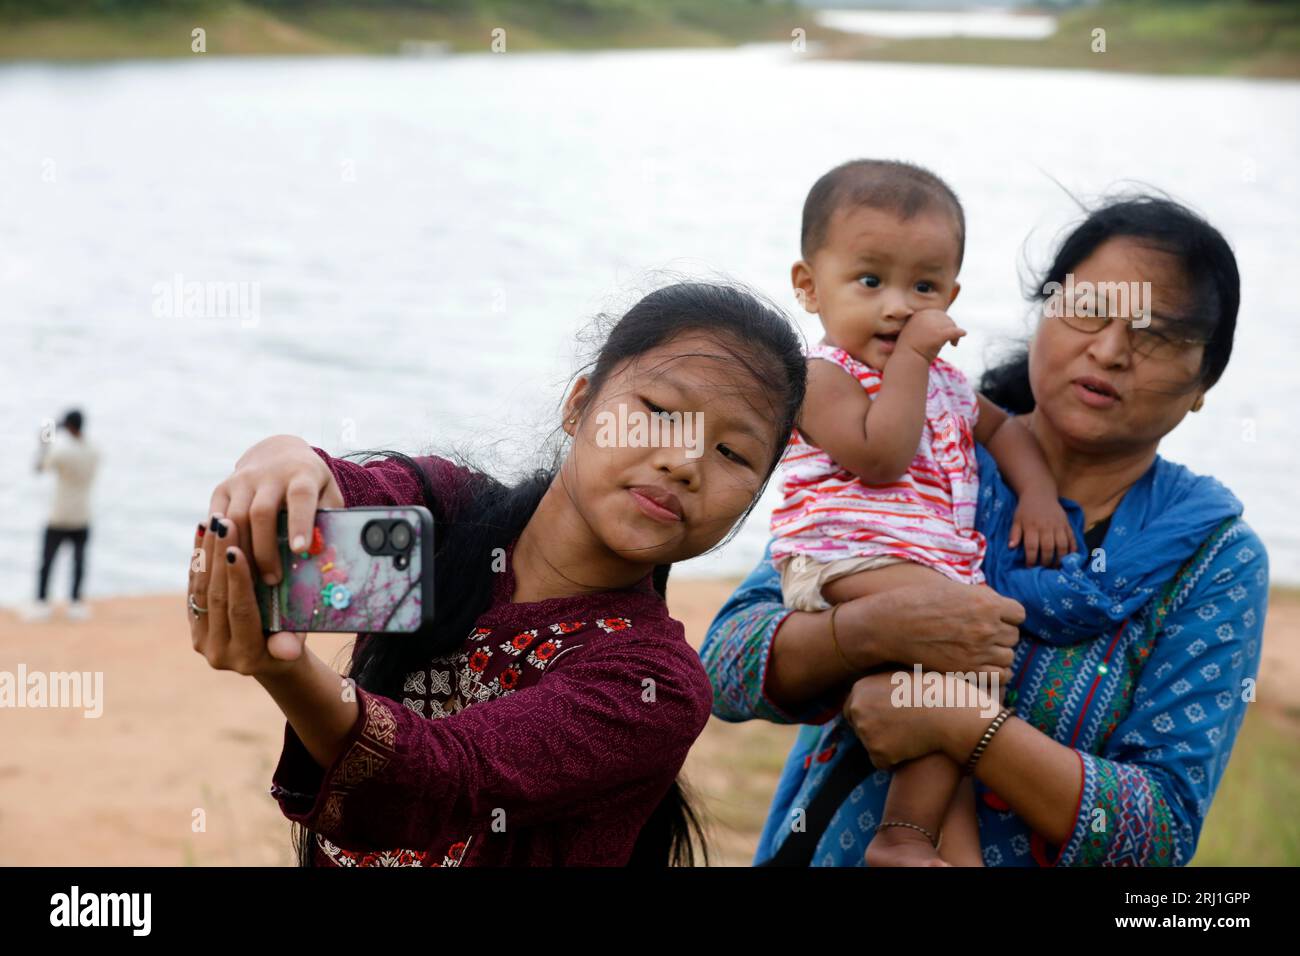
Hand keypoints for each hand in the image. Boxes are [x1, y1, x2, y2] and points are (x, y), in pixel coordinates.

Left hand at [188, 516, 307, 675]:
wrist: (273, 660)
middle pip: (216, 597)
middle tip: (224, 523)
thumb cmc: (295, 643)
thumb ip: (290, 645)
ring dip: (206, 552)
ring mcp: (202, 640)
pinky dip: (198, 559)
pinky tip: (203, 533)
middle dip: (219, 557)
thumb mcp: (298, 644)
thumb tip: (291, 650)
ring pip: (200, 590)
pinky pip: (193, 588)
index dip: (237, 580)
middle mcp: (218, 652)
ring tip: (214, 521)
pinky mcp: (195, 626)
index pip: (240, 611)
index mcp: (246, 656)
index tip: (236, 548)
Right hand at [207, 434, 343, 584]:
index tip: (300, 550)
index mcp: (302, 473)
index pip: (300, 496)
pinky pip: (216, 518)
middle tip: (273, 579)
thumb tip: (326, 554)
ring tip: (253, 578)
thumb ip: (328, 517)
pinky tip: (228, 563)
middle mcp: (269, 474)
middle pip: (261, 512)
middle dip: (265, 550)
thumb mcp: (327, 492)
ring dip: (243, 551)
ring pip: (235, 518)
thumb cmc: (310, 482)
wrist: (279, 452)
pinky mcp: (222, 488)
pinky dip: (220, 543)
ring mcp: (242, 479)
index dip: (299, 523)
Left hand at [840, 671, 948, 768]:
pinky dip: (894, 762)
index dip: (869, 717)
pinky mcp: (877, 751)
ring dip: (887, 747)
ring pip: (871, 747)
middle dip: (874, 733)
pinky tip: (912, 751)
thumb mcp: (901, 676)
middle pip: (858, 729)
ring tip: (911, 737)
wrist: (950, 711)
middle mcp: (857, 708)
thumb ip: (882, 685)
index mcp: (860, 688)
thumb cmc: (934, 691)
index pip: (852, 709)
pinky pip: (882, 763)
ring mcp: (865, 731)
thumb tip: (875, 692)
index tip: (884, 722)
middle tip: (899, 732)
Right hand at [841, 581, 1021, 682]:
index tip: (994, 619)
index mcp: (987, 602)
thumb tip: (997, 605)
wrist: (892, 625)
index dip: (1007, 616)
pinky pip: (1000, 676)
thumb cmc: (917, 602)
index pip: (1019, 614)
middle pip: (1014, 636)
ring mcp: (979, 651)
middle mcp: (988, 627)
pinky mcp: (968, 671)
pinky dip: (994, 673)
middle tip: (980, 636)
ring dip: (997, 655)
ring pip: (1009, 657)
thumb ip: (980, 598)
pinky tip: (979, 666)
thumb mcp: (953, 589)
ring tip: (978, 652)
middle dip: (1000, 636)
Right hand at [897, 309, 965, 362]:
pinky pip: (953, 332)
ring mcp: (931, 325)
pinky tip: (963, 334)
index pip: (939, 314)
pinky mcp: (938, 334)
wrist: (906, 361)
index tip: (946, 334)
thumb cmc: (911, 350)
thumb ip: (927, 325)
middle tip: (952, 341)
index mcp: (920, 314)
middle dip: (951, 327)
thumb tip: (944, 323)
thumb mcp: (916, 332)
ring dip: (955, 334)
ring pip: (951, 325)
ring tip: (954, 344)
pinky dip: (959, 333)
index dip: (945, 323)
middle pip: (946, 319)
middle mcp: (925, 316)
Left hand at [1011, 492, 1076, 566]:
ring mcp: (1058, 526)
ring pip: (1062, 545)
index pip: (1031, 547)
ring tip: (1056, 566)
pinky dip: (1073, 549)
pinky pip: (1072, 538)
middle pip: (1048, 548)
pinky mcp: (1067, 524)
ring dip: (1060, 558)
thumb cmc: (1026, 510)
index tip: (1030, 567)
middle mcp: (1046, 527)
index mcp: (1031, 527)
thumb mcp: (1016, 520)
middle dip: (1046, 562)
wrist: (1039, 494)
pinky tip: (1069, 557)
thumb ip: (1014, 534)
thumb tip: (1011, 547)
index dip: (1031, 559)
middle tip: (1044, 569)